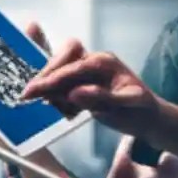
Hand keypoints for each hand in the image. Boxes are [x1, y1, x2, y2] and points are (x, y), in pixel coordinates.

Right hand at [19, 39, 161, 137]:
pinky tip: (69, 113)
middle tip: (30, 96)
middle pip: (61, 59)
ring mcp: (86, 70)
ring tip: (62, 110)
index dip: (51, 79)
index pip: (72, 67)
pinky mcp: (82, 81)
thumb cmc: (140, 111)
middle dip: (45, 78)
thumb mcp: (127, 106)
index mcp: (104, 62)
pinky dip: (58, 96)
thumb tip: (75, 93)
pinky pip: (62, 82)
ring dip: (52, 89)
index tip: (33, 91)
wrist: (147, 118)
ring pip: (59, 70)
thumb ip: (102, 98)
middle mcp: (93, 60)